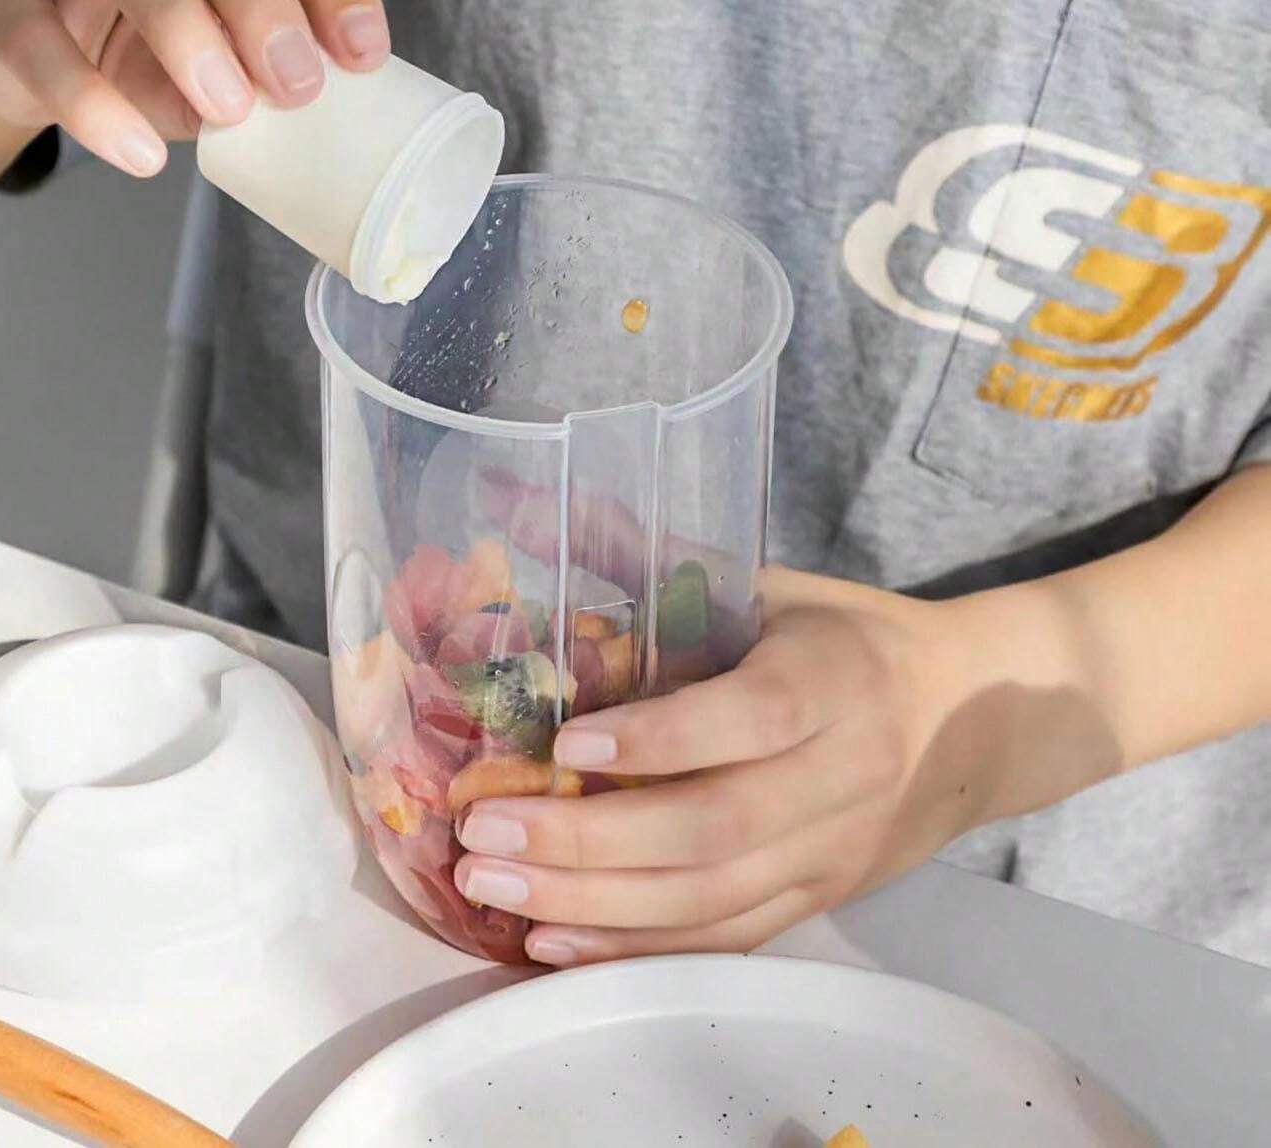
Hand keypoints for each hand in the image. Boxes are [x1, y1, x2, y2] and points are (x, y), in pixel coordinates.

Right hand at [0, 0, 387, 176]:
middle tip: (297, 86)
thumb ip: (269, 52)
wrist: (19, 36)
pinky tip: (142, 155)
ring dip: (183, 29)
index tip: (362, 55)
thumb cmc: (150, 30)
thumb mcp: (227, 34)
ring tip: (228, 112)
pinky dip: (95, 102)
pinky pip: (42, 40)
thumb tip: (308, 97)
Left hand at [454, 566, 1118, 965]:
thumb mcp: (767, 585)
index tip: (566, 744)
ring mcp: (831, 850)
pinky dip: (635, 949)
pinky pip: (722, 940)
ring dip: (592, 904)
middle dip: (589, 840)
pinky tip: (553, 940)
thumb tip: (518, 503)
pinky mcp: (817, 899)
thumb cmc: (843, 639)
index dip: (660, 739)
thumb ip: (648, 554)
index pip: (752, 717)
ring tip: (493, 885)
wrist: (969, 722)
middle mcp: (842, 773)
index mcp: (836, 677)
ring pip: (710, 898)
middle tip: (483, 830)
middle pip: (715, 827)